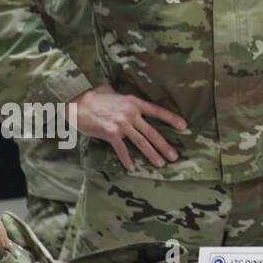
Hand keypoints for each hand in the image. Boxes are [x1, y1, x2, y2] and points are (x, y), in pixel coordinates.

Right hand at [73, 83, 188, 172]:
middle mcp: (131, 113)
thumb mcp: (118, 95)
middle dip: (165, 146)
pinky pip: (122, 149)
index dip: (172, 119)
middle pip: (152, 132)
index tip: (184, 126)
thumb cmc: (97, 97)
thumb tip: (137, 106)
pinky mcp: (110, 133)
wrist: (78, 101)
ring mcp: (121, 124)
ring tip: (160, 164)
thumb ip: (130, 102)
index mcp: (135, 103)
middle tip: (174, 156)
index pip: (158, 111)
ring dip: (152, 155)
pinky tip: (132, 168)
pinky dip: (127, 159)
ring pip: (141, 142)